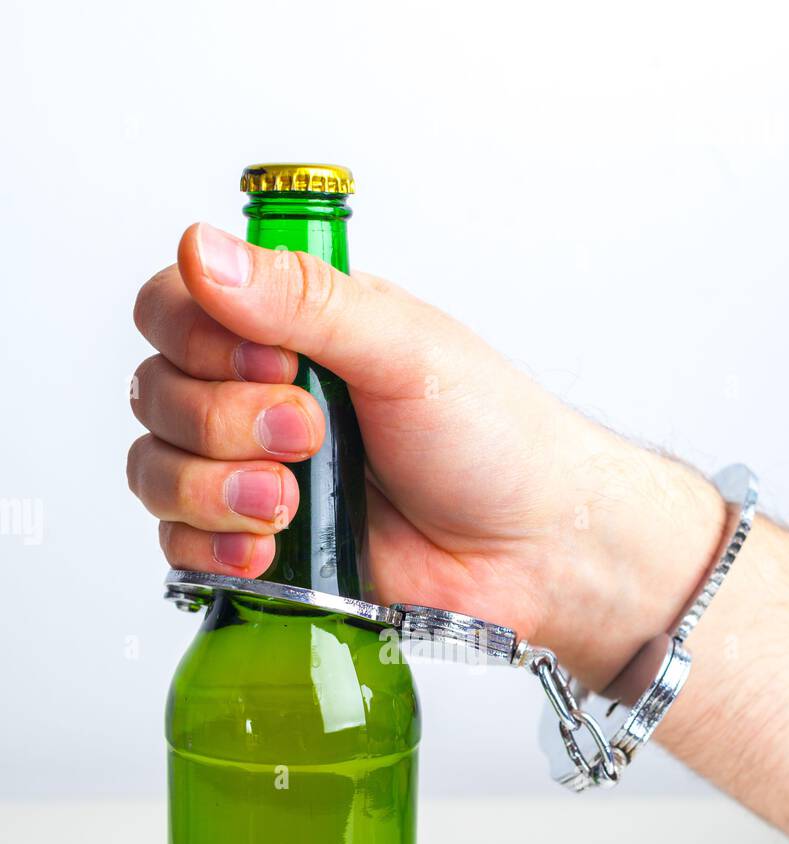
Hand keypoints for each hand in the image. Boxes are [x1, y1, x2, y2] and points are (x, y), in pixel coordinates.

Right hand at [130, 223, 723, 687]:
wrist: (535, 551)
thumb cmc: (494, 441)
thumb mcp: (406, 348)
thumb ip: (304, 298)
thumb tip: (203, 249)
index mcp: (293, 326)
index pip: (175, 305)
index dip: (197, 335)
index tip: (272, 361)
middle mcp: (259, 393)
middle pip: (157, 391)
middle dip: (224, 420)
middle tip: (310, 436)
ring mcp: (254, 473)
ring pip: (156, 467)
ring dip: (213, 488)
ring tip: (292, 504)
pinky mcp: (261, 547)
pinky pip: (180, 544)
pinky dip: (211, 547)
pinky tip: (269, 552)